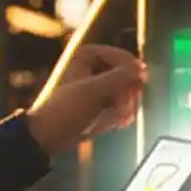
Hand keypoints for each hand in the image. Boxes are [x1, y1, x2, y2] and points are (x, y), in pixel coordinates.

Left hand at [26, 45, 147, 155]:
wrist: (48, 135)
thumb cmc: (65, 109)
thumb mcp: (92, 91)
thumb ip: (118, 77)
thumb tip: (141, 69)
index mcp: (87, 55)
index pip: (122, 57)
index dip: (133, 71)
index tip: (139, 87)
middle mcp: (94, 66)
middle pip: (128, 75)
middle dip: (128, 94)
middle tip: (124, 109)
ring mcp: (99, 85)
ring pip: (127, 91)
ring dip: (125, 107)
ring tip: (118, 120)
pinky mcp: (101, 102)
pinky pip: (121, 104)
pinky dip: (120, 114)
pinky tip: (117, 124)